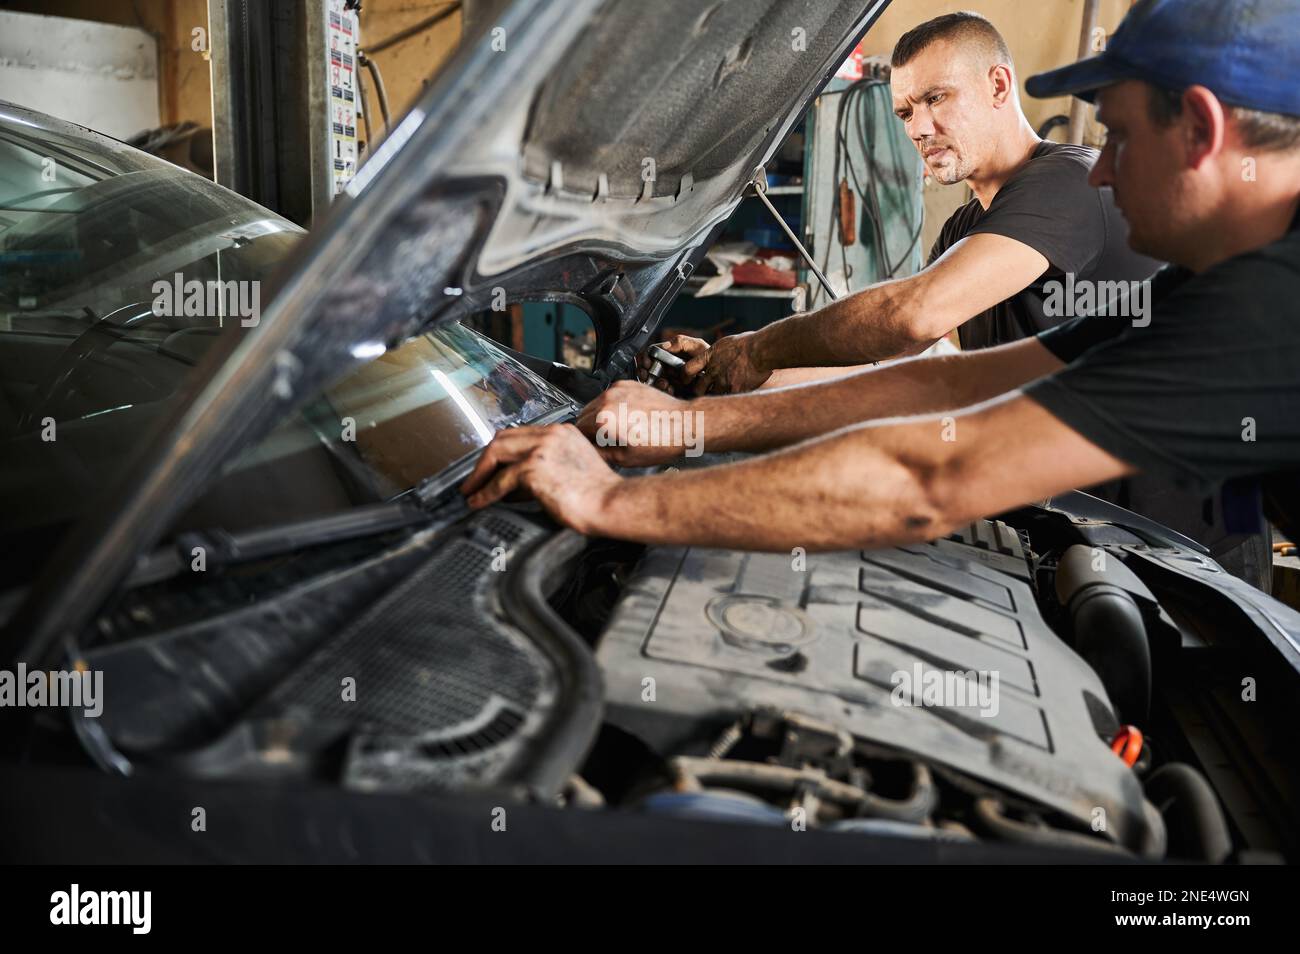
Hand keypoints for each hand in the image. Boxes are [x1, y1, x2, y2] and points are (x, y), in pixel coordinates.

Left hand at [461, 424, 620, 533]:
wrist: (612, 504)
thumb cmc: (599, 494)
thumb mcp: (572, 469)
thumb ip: (546, 467)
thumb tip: (515, 485)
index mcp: (562, 431)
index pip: (519, 433)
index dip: (499, 451)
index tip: (489, 467)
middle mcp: (551, 434)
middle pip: (502, 438)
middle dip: (483, 460)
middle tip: (473, 479)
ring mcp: (542, 449)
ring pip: (495, 453)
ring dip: (479, 475)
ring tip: (470, 491)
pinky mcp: (535, 468)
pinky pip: (501, 480)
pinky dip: (486, 492)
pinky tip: (479, 502)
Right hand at [576, 380, 695, 465]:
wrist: (686, 423)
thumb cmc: (662, 441)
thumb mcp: (626, 459)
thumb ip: (600, 454)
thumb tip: (588, 452)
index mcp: (604, 419)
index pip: (577, 430)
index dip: (585, 441)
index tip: (592, 446)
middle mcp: (608, 400)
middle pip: (583, 415)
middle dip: (590, 428)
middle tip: (606, 440)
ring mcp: (618, 389)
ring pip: (595, 403)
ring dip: (600, 415)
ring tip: (619, 429)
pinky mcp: (628, 384)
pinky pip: (610, 395)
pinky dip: (613, 405)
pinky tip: (628, 417)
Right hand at [637, 334, 709, 392]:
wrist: (718, 373)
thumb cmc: (707, 357)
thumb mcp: (696, 346)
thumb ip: (681, 342)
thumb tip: (664, 346)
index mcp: (667, 355)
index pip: (648, 355)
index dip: (644, 359)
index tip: (647, 364)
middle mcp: (664, 367)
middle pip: (646, 370)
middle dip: (644, 374)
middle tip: (648, 377)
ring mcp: (668, 380)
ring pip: (652, 383)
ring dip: (655, 384)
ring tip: (665, 384)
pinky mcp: (673, 392)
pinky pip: (663, 394)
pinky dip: (664, 392)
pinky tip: (671, 390)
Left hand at [690, 332, 769, 394]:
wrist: (760, 350)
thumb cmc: (747, 343)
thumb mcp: (726, 344)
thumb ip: (717, 353)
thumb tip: (715, 356)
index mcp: (710, 356)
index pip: (688, 369)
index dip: (685, 377)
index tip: (686, 380)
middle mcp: (714, 371)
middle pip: (697, 388)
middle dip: (699, 392)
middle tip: (703, 393)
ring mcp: (723, 382)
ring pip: (713, 396)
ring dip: (716, 396)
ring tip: (720, 398)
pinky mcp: (734, 390)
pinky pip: (728, 399)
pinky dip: (730, 400)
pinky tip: (734, 399)